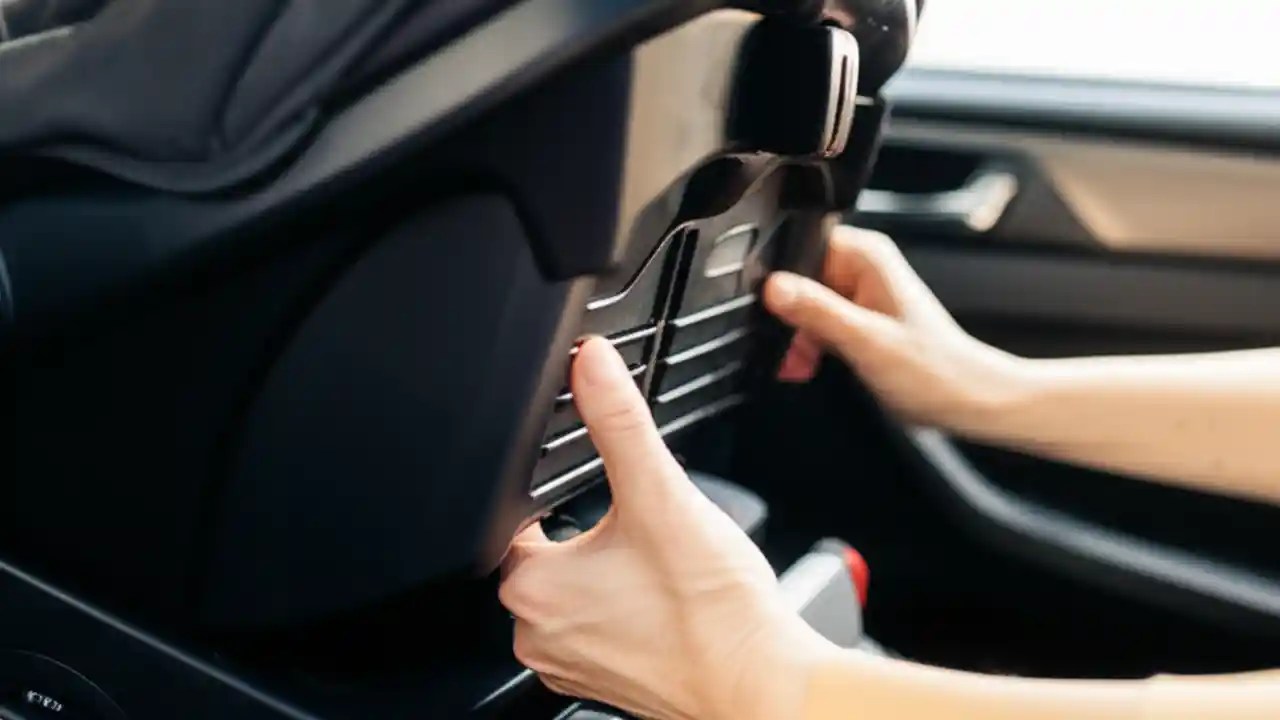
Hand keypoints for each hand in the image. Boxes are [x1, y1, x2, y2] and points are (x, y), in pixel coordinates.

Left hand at [499, 337, 833, 719]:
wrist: (764, 687)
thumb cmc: (712, 610)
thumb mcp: (661, 493)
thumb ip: (619, 420)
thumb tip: (591, 363)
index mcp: (530, 587)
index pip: (519, 515)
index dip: (560, 493)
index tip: (603, 491)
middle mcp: (536, 635)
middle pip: (548, 554)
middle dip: (589, 532)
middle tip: (644, 529)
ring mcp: (570, 666)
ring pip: (577, 594)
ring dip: (609, 573)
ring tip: (659, 568)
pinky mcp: (608, 683)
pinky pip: (602, 629)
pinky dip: (628, 610)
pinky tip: (668, 601)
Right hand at [763, 225, 1029, 434]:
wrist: (965, 400)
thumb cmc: (932, 370)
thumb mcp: (865, 340)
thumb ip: (817, 311)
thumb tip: (773, 286)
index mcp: (866, 256)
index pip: (801, 244)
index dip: (779, 276)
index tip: (772, 309)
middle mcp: (861, 267)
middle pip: (797, 277)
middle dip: (786, 315)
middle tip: (791, 346)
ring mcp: (858, 293)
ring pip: (801, 304)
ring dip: (795, 335)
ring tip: (801, 362)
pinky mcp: (856, 319)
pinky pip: (815, 323)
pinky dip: (806, 345)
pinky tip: (806, 365)